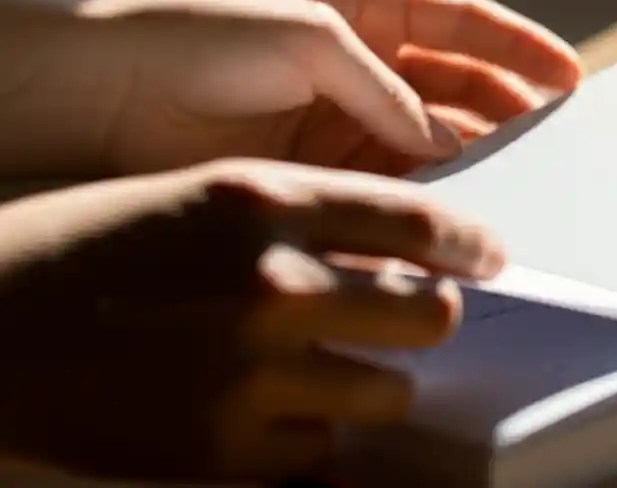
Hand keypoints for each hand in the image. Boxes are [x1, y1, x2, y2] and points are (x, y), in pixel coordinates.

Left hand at [0, 0, 580, 177]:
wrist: (109, 94)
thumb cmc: (202, 35)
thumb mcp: (308, 39)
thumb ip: (384, 92)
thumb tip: (444, 144)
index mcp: (363, 8)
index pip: (459, 23)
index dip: (518, 47)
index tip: (571, 75)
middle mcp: (363, 65)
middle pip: (456, 89)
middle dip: (507, 112)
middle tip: (555, 147)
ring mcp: (345, 120)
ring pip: (432, 142)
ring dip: (473, 161)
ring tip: (517, 187)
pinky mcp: (322, 172)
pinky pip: (391, 182)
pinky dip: (424, 197)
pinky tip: (454, 213)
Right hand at [0, 158, 502, 482]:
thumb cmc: (89, 251)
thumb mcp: (197, 200)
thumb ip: (301, 218)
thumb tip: (399, 251)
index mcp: (261, 202)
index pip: (416, 216)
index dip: (470, 241)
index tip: (491, 256)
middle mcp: (268, 283)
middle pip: (431, 313)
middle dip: (428, 319)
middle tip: (408, 323)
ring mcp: (248, 373)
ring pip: (389, 391)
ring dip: (369, 385)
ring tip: (320, 375)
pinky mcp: (219, 453)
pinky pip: (321, 452)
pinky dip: (305, 439)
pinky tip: (262, 416)